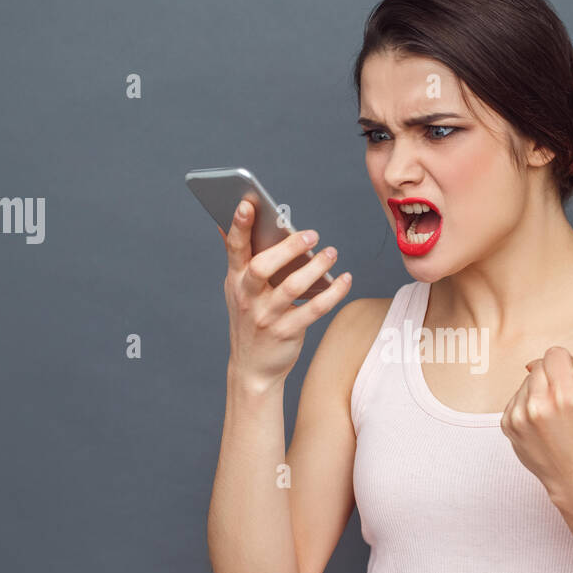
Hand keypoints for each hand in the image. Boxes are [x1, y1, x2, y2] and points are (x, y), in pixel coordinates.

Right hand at [217, 197, 350, 390]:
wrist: (252, 368)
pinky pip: (314, 310)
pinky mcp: (286, 332)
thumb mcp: (237, 290)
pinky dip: (333, 293)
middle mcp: (247, 297)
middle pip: (263, 267)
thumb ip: (238, 258)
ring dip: (315, 267)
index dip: (239, 226)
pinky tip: (345, 279)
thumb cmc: (250, 320)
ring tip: (332, 252)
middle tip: (311, 234)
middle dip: (287, 247)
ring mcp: (266, 316)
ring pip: (292, 287)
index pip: (234, 249)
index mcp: (235, 281)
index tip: (247, 204)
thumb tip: (227, 222)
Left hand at [500, 346, 572, 500]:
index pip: (554, 353)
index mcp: (566, 395)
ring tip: (551, 415)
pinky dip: (526, 405)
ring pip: (524, 382)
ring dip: (537, 392)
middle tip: (562, 401)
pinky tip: (539, 423)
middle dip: (550, 377)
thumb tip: (540, 361)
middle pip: (538, 366)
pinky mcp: (507, 424)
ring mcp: (520, 416)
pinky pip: (515, 398)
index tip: (568, 378)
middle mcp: (539, 405)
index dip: (564, 363)